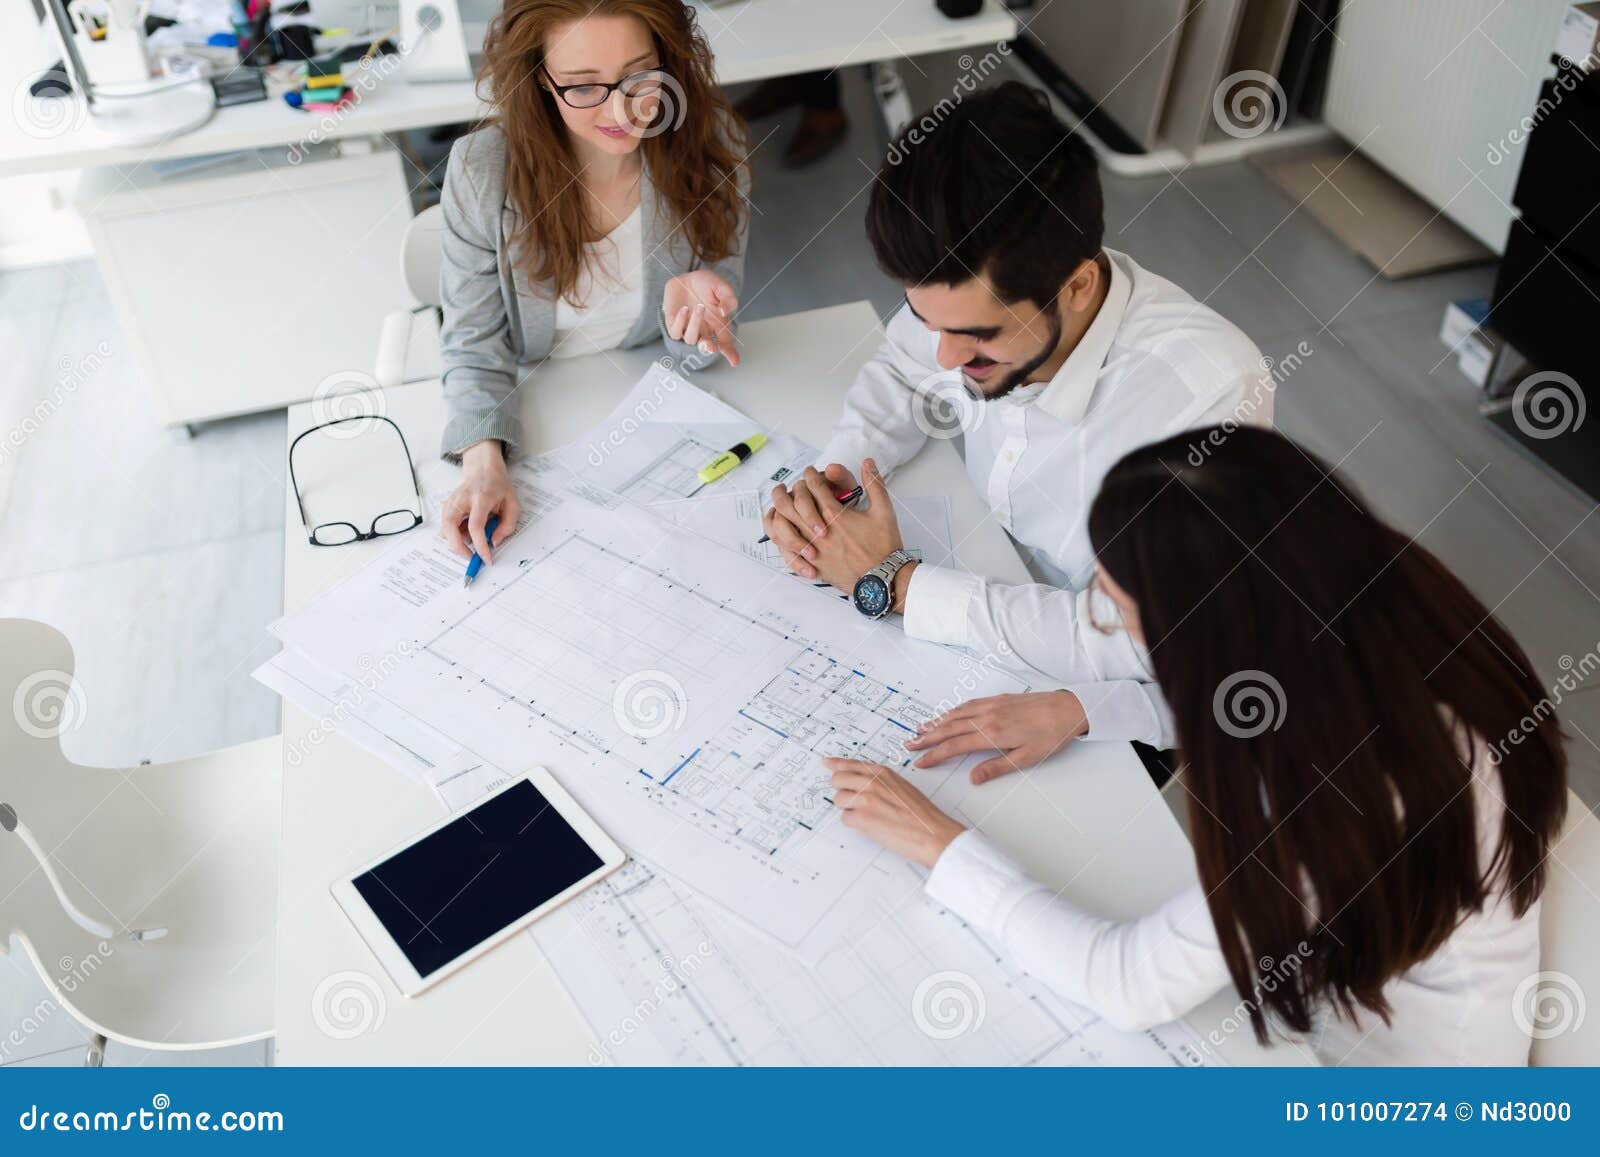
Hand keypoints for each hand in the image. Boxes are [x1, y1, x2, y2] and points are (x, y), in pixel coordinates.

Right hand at [441, 440, 521, 561]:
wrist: (483, 469)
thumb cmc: (498, 486)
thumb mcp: (512, 504)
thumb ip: (507, 525)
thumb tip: (495, 542)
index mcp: (481, 497)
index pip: (475, 525)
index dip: (480, 545)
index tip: (486, 558)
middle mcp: (462, 499)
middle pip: (450, 527)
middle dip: (458, 547)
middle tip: (470, 556)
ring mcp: (451, 502)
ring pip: (445, 528)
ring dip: (456, 540)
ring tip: (472, 538)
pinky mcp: (446, 506)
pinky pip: (446, 526)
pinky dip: (454, 534)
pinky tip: (466, 531)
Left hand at [663, 271, 739, 365]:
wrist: (688, 276)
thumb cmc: (707, 284)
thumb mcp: (722, 287)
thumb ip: (729, 299)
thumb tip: (725, 312)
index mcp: (718, 324)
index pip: (725, 343)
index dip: (730, 353)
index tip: (735, 361)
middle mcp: (703, 329)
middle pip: (705, 347)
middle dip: (708, 348)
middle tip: (711, 346)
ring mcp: (688, 328)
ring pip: (690, 339)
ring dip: (695, 325)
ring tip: (700, 307)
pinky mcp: (673, 323)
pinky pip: (675, 331)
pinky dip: (680, 322)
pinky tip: (685, 309)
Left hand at [764, 459, 901, 591]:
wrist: (883, 578)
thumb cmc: (884, 547)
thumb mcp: (883, 511)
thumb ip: (874, 483)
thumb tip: (867, 462)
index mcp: (835, 514)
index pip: (815, 487)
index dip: (812, 475)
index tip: (811, 471)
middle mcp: (819, 531)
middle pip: (792, 503)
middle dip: (790, 489)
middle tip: (792, 484)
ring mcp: (813, 549)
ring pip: (785, 526)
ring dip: (780, 512)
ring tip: (781, 505)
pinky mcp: (813, 565)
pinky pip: (787, 551)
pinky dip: (782, 541)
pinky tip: (782, 533)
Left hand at [825, 758, 965, 868]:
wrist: (932, 833)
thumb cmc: (922, 814)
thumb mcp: (902, 787)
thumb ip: (881, 782)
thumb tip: (862, 783)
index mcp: (883, 773)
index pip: (851, 764)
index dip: (836, 764)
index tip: (827, 762)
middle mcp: (872, 782)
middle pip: (838, 779)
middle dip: (841, 789)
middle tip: (849, 798)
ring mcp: (866, 800)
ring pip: (838, 799)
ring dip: (847, 808)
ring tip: (866, 815)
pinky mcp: (862, 819)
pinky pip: (844, 818)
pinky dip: (853, 823)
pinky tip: (869, 826)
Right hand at [905, 690, 1088, 784]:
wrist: (1068, 708)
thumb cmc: (1051, 735)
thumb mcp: (1025, 759)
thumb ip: (995, 767)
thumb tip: (973, 778)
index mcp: (992, 734)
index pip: (955, 746)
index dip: (935, 755)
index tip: (920, 761)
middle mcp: (987, 717)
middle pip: (949, 728)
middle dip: (928, 738)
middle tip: (909, 744)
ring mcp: (991, 705)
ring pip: (956, 714)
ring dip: (936, 722)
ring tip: (921, 729)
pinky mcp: (998, 698)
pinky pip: (968, 704)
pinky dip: (952, 710)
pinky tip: (948, 714)